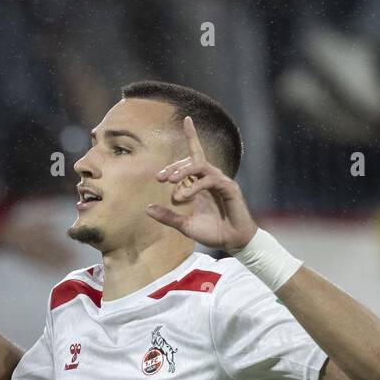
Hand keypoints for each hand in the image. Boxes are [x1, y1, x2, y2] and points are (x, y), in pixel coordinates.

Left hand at [145, 115, 258, 253]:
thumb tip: (147, 209)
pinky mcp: (229, 188)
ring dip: (183, 172)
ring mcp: (221, 181)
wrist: (233, 242)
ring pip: (201, 166)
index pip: (195, 155)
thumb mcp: (185, 225)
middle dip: (175, 167)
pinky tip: (183, 196)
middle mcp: (211, 178)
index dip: (191, 137)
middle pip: (193, 160)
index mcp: (201, 183)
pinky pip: (210, 180)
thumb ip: (168, 216)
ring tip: (170, 182)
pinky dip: (195, 186)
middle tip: (160, 178)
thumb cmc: (212, 232)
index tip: (173, 146)